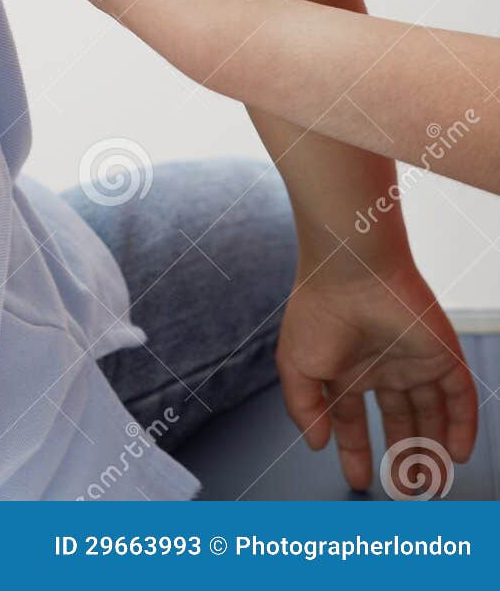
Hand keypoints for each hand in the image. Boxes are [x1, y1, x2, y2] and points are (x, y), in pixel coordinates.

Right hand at [276, 260, 477, 490]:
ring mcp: (414, 360)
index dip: (355, 448)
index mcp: (346, 368)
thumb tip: (317, 444)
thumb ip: (305, 409)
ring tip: (432, 482)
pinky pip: (460, 395)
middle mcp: (382, 366)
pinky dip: (463, 424)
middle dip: (401, 454)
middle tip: (405, 490)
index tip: (360, 479)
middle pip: (398, 418)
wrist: (352, 269)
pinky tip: (456, 452)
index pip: (353, 416)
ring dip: (432, 447)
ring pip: (431, 411)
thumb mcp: (297, 367)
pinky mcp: (441, 353)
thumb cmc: (318, 311)